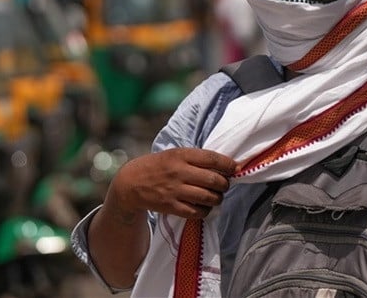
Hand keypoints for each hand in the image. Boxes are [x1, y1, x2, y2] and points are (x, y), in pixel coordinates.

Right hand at [106, 148, 236, 219]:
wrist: (131, 183)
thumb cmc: (159, 166)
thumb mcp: (176, 154)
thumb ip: (197, 159)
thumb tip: (226, 166)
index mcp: (181, 155)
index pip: (212, 158)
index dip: (228, 164)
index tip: (235, 168)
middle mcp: (179, 172)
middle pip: (214, 180)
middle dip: (225, 184)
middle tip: (224, 185)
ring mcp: (175, 190)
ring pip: (208, 197)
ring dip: (218, 198)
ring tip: (216, 196)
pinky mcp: (171, 206)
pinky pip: (197, 212)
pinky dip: (205, 211)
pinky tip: (204, 206)